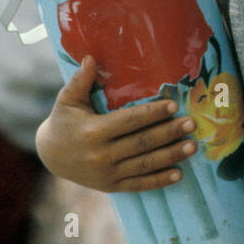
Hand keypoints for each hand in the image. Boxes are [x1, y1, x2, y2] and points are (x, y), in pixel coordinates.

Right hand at [35, 55, 197, 192]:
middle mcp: (101, 155)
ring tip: (193, 146)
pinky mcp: (111, 186)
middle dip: (169, 133)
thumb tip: (91, 57)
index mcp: (93, 131)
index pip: (129, 121)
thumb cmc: (63, 122)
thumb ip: (80, 80)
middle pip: (142, 143)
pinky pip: (139, 184)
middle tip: (191, 123)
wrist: (50, 157)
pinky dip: (160, 180)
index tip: (173, 105)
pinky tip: (179, 173)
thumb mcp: (67, 100)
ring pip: (145, 164)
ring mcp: (107, 174)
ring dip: (171, 156)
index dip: (152, 113)